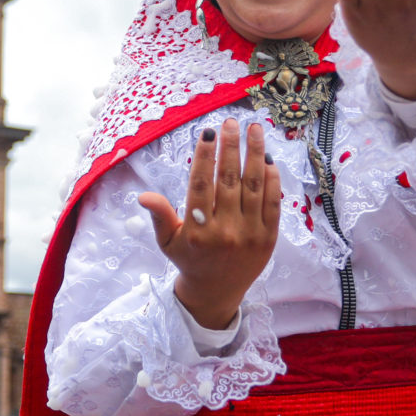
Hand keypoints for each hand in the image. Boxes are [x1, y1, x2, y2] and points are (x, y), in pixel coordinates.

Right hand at [138, 119, 281, 329]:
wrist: (217, 293)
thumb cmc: (189, 259)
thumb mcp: (167, 240)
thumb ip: (159, 215)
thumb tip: (143, 195)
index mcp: (197, 231)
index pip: (201, 184)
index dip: (205, 155)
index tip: (208, 132)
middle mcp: (225, 231)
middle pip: (229, 179)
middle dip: (231, 146)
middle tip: (232, 122)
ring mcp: (250, 235)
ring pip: (254, 186)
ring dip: (255, 154)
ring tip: (254, 130)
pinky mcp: (269, 239)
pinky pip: (272, 203)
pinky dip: (272, 180)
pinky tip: (269, 160)